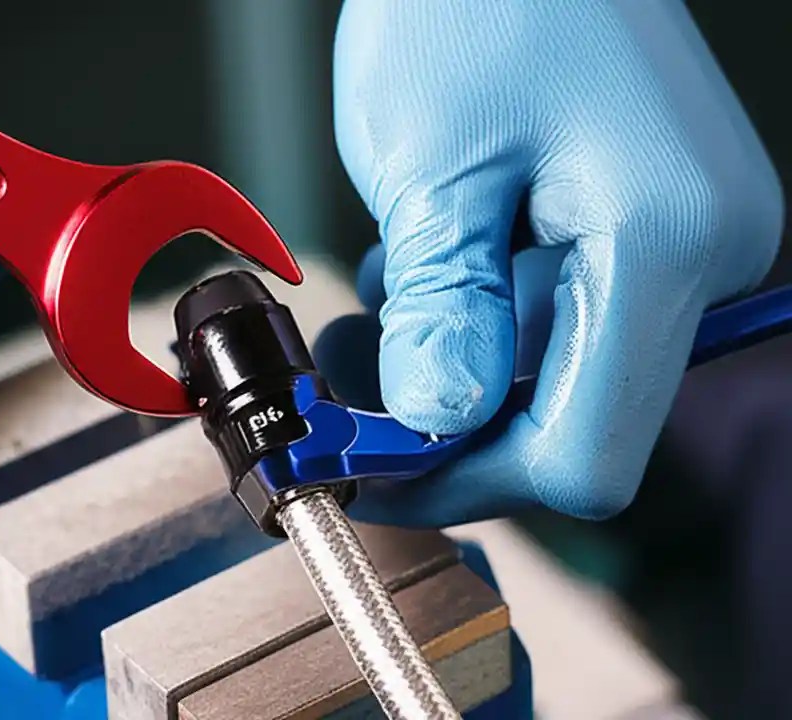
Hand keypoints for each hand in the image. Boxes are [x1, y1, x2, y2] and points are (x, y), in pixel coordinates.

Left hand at [330, 0, 783, 523]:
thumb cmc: (470, 4)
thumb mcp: (432, 170)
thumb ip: (445, 314)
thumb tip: (441, 425)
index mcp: (666, 243)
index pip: (586, 453)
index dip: (469, 478)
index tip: (375, 470)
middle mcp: (705, 250)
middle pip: (573, 416)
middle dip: (452, 409)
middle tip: (353, 376)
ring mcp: (687, 233)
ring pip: (563, 366)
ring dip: (461, 351)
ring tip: (392, 281)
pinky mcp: (653, 216)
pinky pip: (568, 308)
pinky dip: (489, 305)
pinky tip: (439, 247)